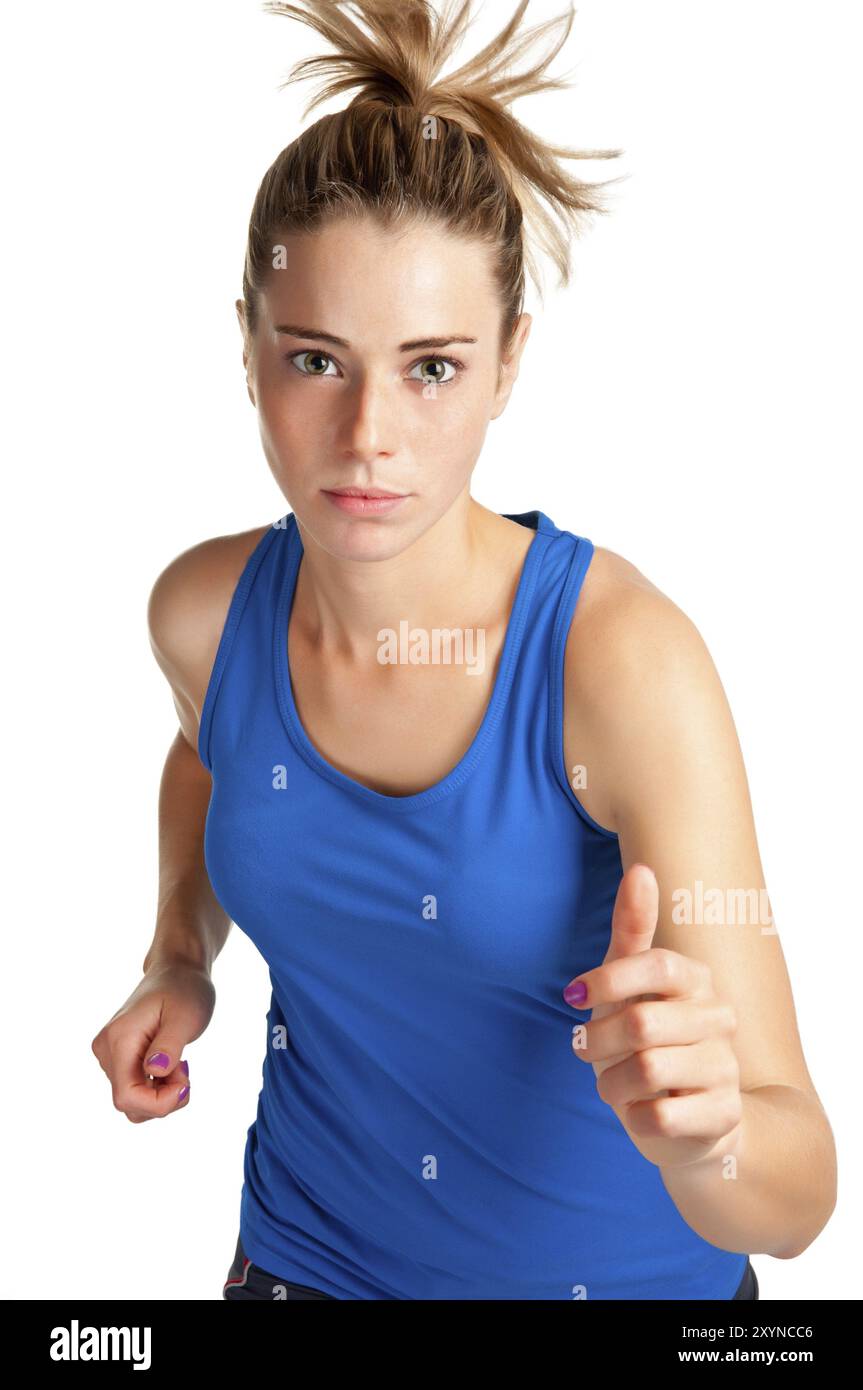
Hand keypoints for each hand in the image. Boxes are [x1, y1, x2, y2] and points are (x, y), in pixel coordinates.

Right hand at [91, 963, 214, 1122]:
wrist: (177, 971)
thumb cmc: (184, 990)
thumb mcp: (186, 1016)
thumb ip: (170, 1045)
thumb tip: (154, 1071)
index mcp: (119, 1040)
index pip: (127, 1097)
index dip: (158, 1103)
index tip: (185, 1083)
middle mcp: (106, 1050)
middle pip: (129, 1103)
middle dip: (163, 1097)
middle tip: (185, 1068)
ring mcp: (109, 1055)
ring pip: (132, 1100)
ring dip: (161, 1093)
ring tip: (178, 1063)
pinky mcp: (117, 1059)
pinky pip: (134, 1090)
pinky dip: (157, 1087)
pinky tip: (170, 1064)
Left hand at [563, 863, 742, 1169]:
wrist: (692, 1119)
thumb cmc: (650, 1040)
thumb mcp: (630, 984)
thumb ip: (633, 928)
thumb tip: (642, 870)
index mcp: (696, 979)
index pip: (655, 964)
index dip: (607, 980)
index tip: (572, 997)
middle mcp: (719, 1018)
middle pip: (642, 1022)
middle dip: (598, 1041)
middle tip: (584, 1047)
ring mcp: (726, 1068)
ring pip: (648, 1071)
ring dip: (612, 1083)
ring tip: (615, 1083)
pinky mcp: (724, 1115)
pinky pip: (658, 1117)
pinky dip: (632, 1116)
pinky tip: (639, 1110)